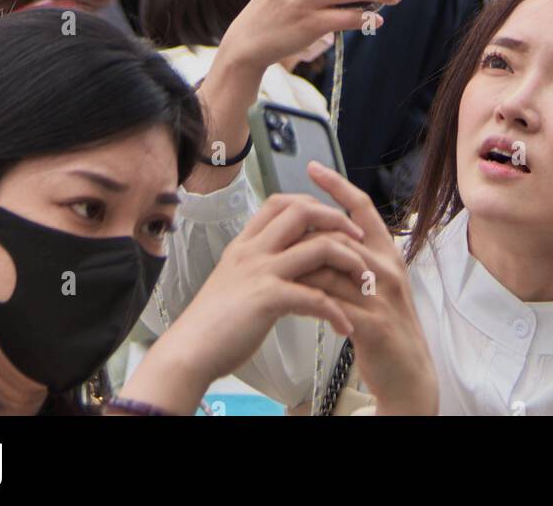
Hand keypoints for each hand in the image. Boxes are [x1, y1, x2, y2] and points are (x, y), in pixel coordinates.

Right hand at [120, 193, 368, 412]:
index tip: (334, 218)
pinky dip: (335, 311)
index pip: (281, 202)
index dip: (312, 203)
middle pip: (303, 212)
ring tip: (364, 280)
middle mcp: (253, 249)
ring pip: (317, 247)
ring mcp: (260, 271)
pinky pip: (313, 296)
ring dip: (348, 261)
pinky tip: (344, 326)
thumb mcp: (234, 278)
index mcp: (245, 242)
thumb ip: (259, 263)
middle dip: (338, 220)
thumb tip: (289, 261)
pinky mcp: (267, 298)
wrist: (189, 350)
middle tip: (359, 239)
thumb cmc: (213, 321)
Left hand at [297, 162, 438, 415]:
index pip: (362, 207)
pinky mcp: (372, 323)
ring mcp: (381, 295)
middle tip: (275, 233)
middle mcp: (387, 267)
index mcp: (387, 252)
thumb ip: (353, 258)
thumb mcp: (376, 282)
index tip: (312, 167)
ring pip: (330, 265)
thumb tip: (316, 235)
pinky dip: (307, 297)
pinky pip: (331, 301)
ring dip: (299, 266)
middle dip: (303, 232)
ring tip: (274, 266)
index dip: (337, 185)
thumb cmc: (385, 325)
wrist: (408, 372)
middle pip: (338, 234)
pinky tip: (290, 298)